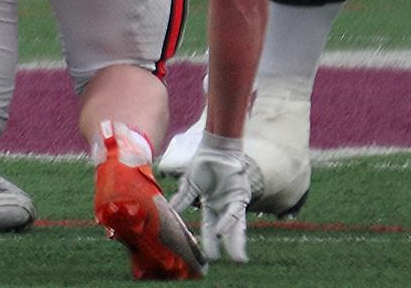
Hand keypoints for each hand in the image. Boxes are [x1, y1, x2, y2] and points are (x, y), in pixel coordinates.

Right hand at [169, 135, 249, 262]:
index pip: (209, 227)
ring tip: (237, 258)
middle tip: (227, 263)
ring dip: (236, 242)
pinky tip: (223, 231)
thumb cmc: (203, 163)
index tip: (208, 258)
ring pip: (235, 226)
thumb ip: (182, 198)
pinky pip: (235, 212)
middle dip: (227, 247)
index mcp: (211, 205)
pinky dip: (228, 222)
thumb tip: (171, 211)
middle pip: (225, 231)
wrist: (215, 148)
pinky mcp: (240, 195)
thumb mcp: (190, 184)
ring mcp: (232, 201)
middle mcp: (223, 206)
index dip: (209, 242)